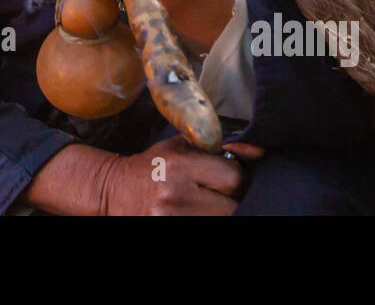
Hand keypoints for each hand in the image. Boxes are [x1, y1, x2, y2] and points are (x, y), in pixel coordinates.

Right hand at [97, 136, 265, 215]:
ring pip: (222, 219)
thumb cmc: (153, 165)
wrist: (114, 190)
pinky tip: (198, 211)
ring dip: (221, 212)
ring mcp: (168, 219)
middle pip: (233, 206)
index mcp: (179, 165)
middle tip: (221, 194)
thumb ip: (219, 145)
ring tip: (208, 203)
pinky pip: (204, 227)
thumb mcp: (181, 146)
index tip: (228, 177)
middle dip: (233, 199)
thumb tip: (260, 152)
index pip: (234, 178)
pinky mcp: (164, 229)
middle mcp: (174, 194)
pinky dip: (207, 218)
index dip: (236, 177)